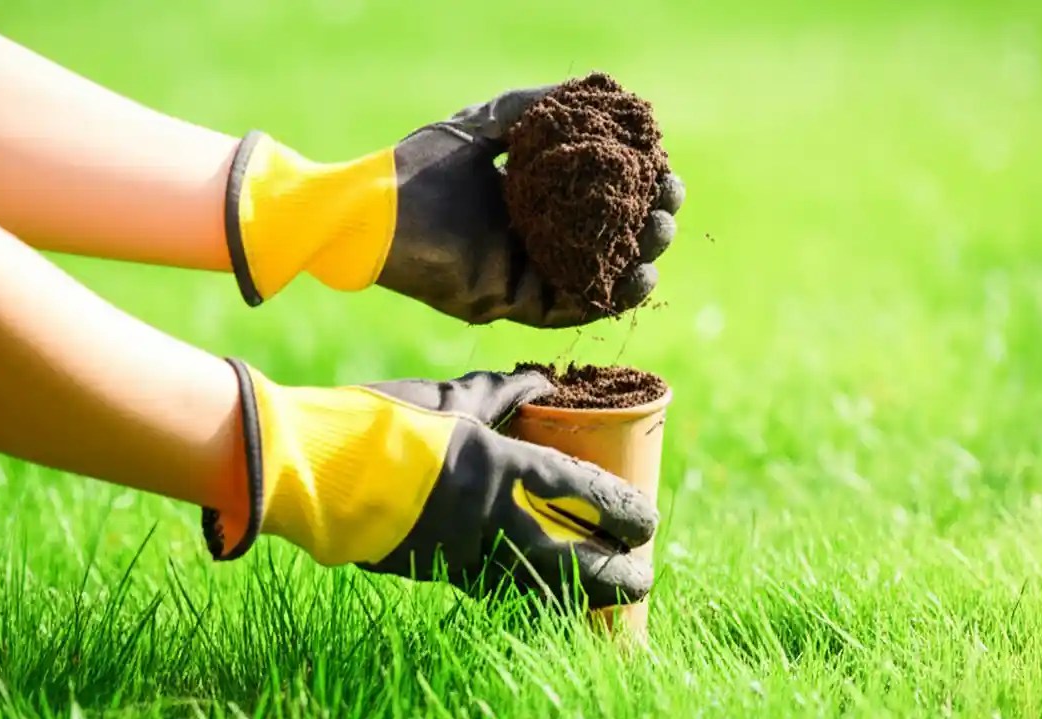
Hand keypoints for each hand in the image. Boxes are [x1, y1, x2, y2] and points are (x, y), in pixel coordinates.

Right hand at [204, 363, 657, 606]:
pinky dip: (529, 598)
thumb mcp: (447, 396)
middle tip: (645, 579)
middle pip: (569, 560)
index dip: (619, 508)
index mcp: (496, 466)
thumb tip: (545, 379)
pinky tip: (549, 602)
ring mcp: (459, 551)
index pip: (577, 491)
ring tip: (608, 600)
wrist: (313, 468)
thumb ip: (501, 394)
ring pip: (536, 588)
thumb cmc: (381, 421)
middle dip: (614, 575)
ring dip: (578, 597)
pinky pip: (496, 592)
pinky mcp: (434, 570)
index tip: (648, 519)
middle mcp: (487, 517)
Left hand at [379, 86, 685, 327]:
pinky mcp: (512, 303)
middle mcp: (534, 240)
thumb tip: (600, 88)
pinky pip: (571, 309)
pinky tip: (641, 275)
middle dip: (650, 220)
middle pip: (610, 238)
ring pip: (599, 277)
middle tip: (668, 201)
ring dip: (639, 259)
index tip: (665, 167)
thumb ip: (537, 106)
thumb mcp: (487, 122)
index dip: (639, 185)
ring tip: (661, 234)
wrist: (373, 208)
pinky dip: (609, 296)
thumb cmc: (418, 166)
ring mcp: (525, 274)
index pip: (601, 198)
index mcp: (532, 200)